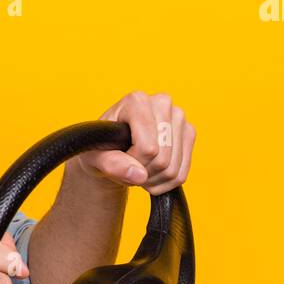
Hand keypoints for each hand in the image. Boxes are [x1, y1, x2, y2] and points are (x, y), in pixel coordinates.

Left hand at [73, 91, 195, 194]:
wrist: (112, 148)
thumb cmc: (101, 148)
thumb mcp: (95, 157)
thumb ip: (112, 164)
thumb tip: (140, 176)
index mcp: (137, 101)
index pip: (147, 147)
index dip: (132, 162)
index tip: (119, 157)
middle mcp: (162, 103)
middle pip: (162, 159)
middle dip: (143, 173)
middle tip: (128, 167)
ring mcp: (179, 117)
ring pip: (173, 169)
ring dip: (153, 180)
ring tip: (138, 171)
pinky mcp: (189, 132)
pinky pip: (182, 173)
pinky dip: (165, 182)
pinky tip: (151, 174)